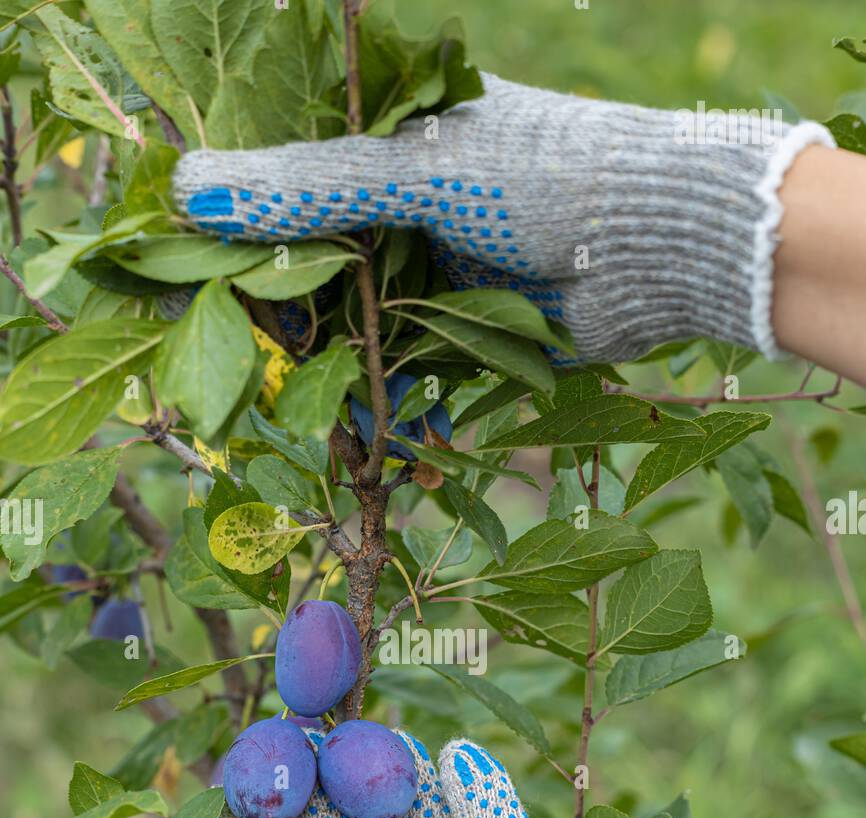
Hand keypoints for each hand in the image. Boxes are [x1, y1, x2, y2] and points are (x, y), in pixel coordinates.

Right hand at [173, 73, 832, 363]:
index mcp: (391, 144)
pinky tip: (380, 428)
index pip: (284, 185)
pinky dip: (392, 398)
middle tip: (250, 357)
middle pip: (313, 267)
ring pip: (355, 327)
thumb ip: (308, 186)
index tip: (189, 275)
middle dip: (283, 316)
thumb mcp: (417, 171)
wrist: (661, 242)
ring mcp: (438, 269)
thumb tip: (189, 190)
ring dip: (333, 369)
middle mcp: (407, 206)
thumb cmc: (546, 176)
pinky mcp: (472, 328)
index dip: (237, 231)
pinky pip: (409, 370)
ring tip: (311, 404)